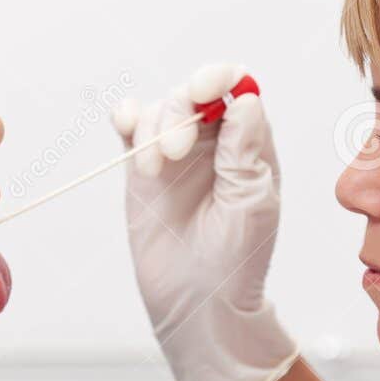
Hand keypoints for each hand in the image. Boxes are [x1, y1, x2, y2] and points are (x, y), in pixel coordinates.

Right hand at [113, 63, 298, 380]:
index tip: (205, 88)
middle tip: (178, 150)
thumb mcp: (252, 204)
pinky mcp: (142, 171)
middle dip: (181, 110)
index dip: (220, 78)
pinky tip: (127, 125)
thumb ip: (245, 151)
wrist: (200, 302)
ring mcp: (176, 156)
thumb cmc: (238, 259)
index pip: (236, 91)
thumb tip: (245, 99)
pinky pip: (131, 128)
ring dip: (153, 127)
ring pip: (160, 109)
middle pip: (192, 94)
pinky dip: (127, 117)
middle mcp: (213, 144)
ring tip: (156, 169)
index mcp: (248, 146)